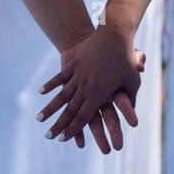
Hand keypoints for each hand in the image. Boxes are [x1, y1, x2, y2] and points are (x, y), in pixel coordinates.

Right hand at [39, 24, 144, 149]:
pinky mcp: (73, 63)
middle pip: (69, 110)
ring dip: (50, 108)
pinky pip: (60, 77)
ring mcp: (77, 74)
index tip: (63, 138)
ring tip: (39, 118)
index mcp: (99, 94)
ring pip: (61, 95)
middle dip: (58, 125)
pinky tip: (40, 92)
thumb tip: (134, 115)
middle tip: (48, 136)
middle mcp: (85, 87)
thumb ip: (131, 99)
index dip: (73, 129)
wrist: (114, 34)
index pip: (83, 117)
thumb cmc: (126, 58)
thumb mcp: (133, 81)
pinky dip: (50, 85)